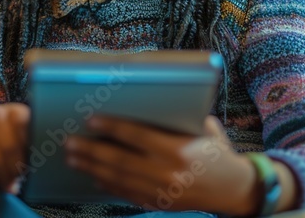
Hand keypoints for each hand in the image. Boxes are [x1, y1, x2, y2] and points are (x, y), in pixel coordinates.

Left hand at [63, 115, 256, 214]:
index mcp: (178, 148)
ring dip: (92, 168)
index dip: (112, 127)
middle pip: (120, 160)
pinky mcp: (160, 204)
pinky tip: (94, 177)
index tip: (91, 119)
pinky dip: (108, 186)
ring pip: (119, 179)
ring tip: (73, 158)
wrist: (234, 189)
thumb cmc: (216, 151)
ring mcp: (162, 191)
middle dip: (91, 150)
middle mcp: (168, 172)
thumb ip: (176, 118)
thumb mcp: (203, 128)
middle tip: (70, 142)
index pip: (137, 135)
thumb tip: (142, 101)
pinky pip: (127, 194)